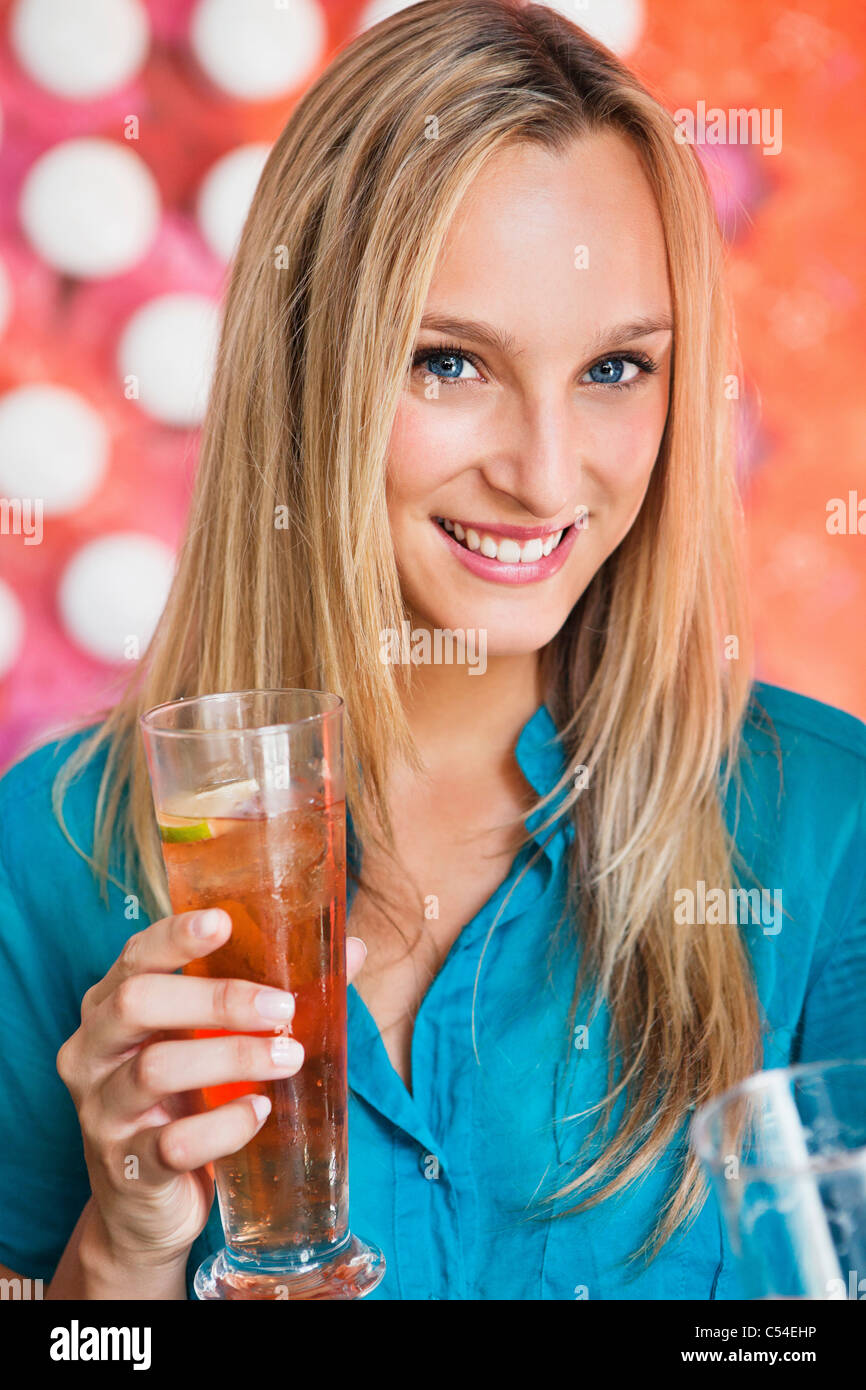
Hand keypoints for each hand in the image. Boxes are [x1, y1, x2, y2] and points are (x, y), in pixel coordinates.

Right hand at [56, 907, 366, 1271]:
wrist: (147, 1209)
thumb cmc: (186, 1104)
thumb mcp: (215, 1045)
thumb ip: (272, 997)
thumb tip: (349, 950)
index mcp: (111, 1007)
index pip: (135, 956)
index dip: (175, 936)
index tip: (223, 922)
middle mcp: (93, 1051)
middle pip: (137, 1002)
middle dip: (216, 998)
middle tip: (282, 1009)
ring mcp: (103, 1111)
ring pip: (155, 1069)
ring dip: (233, 1057)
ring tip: (288, 1059)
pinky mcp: (125, 1169)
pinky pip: (173, 1143)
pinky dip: (225, 1126)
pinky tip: (260, 1112)